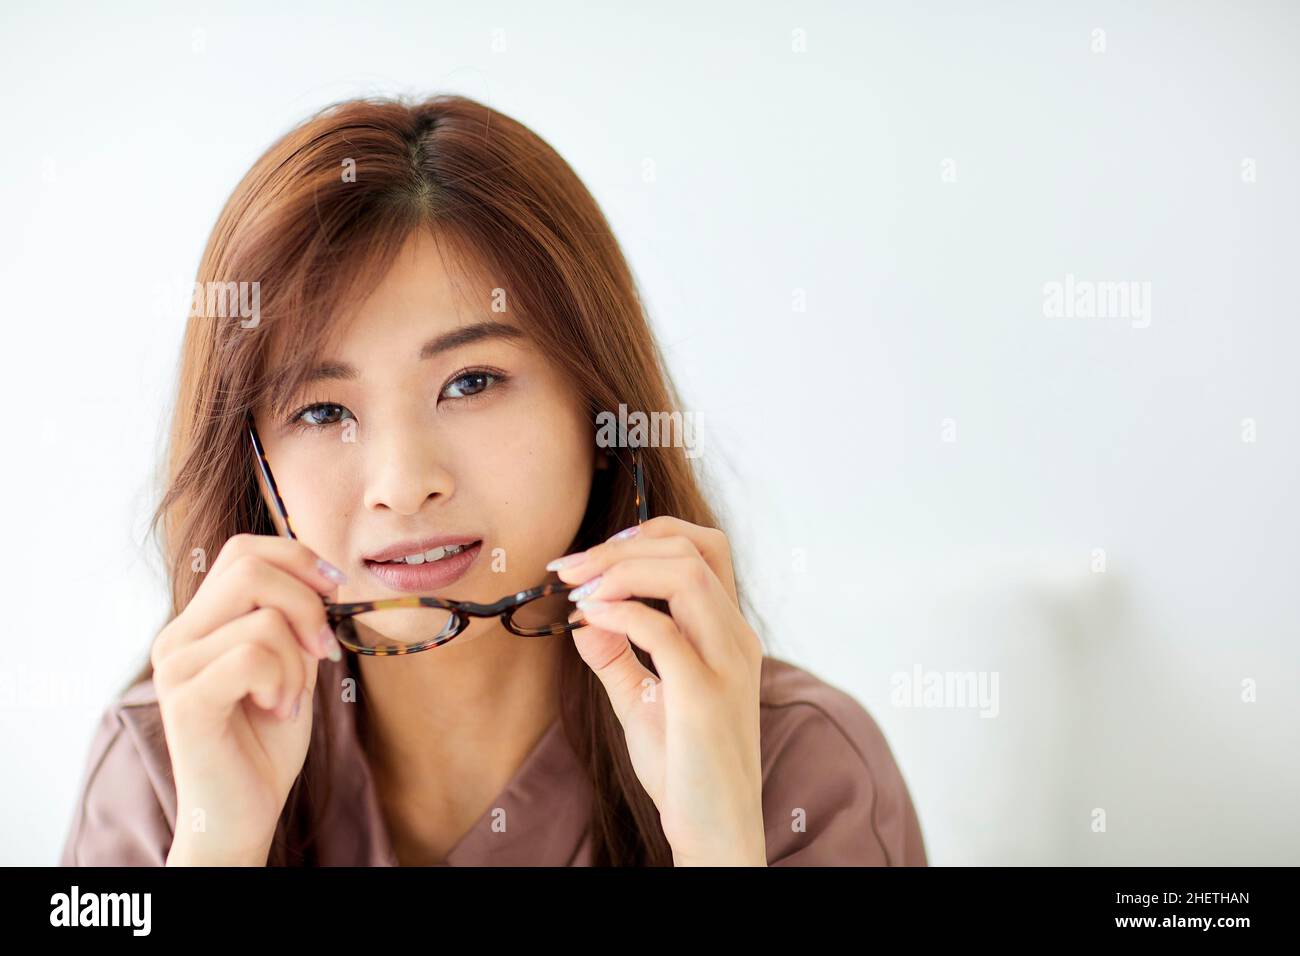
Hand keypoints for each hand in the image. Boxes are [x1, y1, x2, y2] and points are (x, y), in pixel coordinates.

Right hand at [151, 533, 345, 864]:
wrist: (244, 813)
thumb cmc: (267, 741)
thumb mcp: (290, 664)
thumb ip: (294, 620)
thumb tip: (327, 576)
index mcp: (199, 622)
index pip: (244, 550)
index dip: (298, 557)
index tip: (336, 591)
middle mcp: (177, 636)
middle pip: (250, 568)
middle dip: (308, 605)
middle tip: (320, 652)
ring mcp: (175, 667)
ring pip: (263, 618)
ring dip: (298, 661)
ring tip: (289, 698)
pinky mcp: (185, 700)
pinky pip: (254, 657)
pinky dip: (284, 683)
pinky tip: (277, 712)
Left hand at [548, 516, 766, 865]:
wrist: (714, 831)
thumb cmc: (684, 769)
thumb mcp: (641, 700)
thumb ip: (616, 654)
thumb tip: (584, 614)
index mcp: (728, 634)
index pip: (705, 548)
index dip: (649, 534)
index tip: (595, 556)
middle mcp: (736, 639)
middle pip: (694, 549)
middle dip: (622, 546)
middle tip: (569, 568)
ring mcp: (726, 664)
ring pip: (685, 574)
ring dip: (620, 570)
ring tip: (577, 588)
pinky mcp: (704, 695)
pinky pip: (663, 629)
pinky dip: (621, 611)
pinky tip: (589, 617)